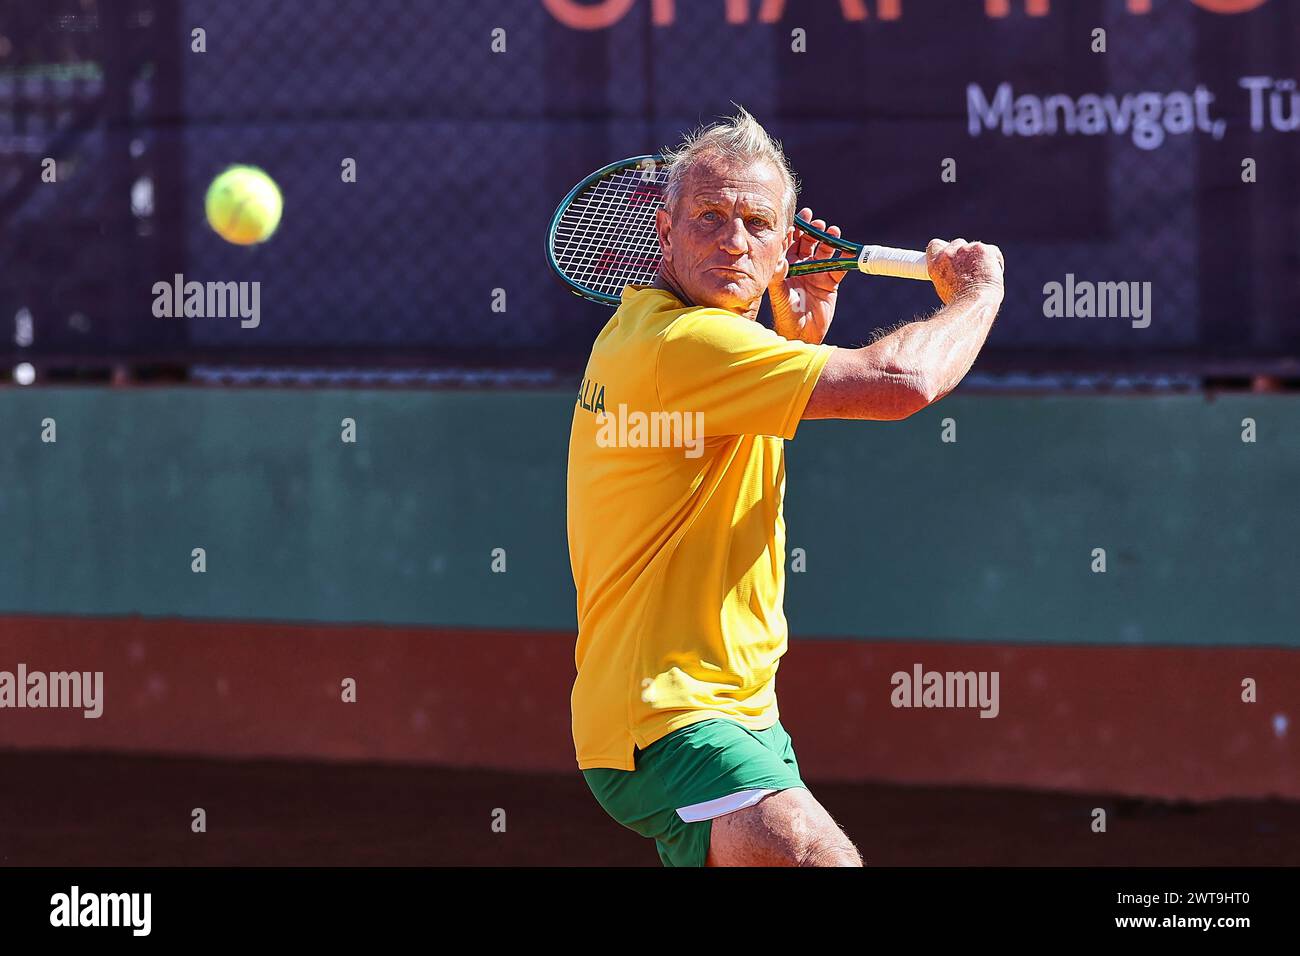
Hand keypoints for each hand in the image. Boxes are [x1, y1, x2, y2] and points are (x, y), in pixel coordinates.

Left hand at [768, 208, 850, 344]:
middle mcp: (800, 268)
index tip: (800, 218)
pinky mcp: (830, 283)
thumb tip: (778, 259)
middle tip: (818, 223)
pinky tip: (849, 250)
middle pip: (807, 243)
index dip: (794, 229)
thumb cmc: (786, 315)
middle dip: (813, 231)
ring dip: (829, 241)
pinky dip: (845, 258)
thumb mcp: (780, 295)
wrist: (804, 334)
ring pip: (824, 251)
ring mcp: (816, 274)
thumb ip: (778, 277)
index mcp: (785, 267)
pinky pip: (839, 267)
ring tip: (833, 231)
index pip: (788, 243)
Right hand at [926, 238, 1003, 305]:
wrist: (975, 302)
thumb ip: (947, 273)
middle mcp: (949, 253)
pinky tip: (992, 275)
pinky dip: (995, 262)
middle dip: (965, 254)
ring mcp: (967, 249)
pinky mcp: (984, 249)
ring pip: (976, 248)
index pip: (935, 245)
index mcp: (936, 262)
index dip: (944, 249)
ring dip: (980, 259)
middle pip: (958, 243)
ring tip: (982, 277)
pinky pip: (992, 251)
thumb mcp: (944, 287)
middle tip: (971, 270)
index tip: (951, 257)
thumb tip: (954, 270)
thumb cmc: (961, 302)